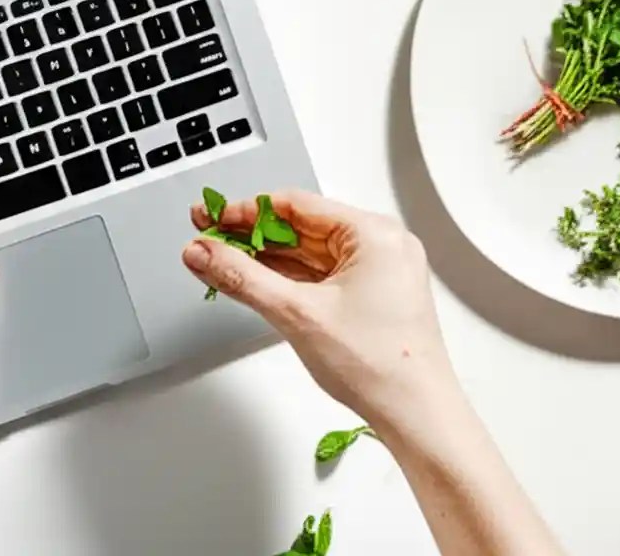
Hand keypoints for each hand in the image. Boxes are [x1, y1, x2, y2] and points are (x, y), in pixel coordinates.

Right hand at [183, 191, 455, 431]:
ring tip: (222, 260)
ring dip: (266, 258)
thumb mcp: (297, 313)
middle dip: (252, 235)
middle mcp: (381, 246)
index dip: (247, 211)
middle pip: (300, 228)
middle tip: (209, 237)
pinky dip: (287, 279)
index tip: (213, 218)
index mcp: (374, 234)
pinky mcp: (371, 297)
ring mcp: (378, 272)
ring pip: (308, 254)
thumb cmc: (380, 365)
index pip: (296, 205)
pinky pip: (320, 276)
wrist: (416, 415)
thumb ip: (242, 277)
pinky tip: (257, 281)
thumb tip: (203, 252)